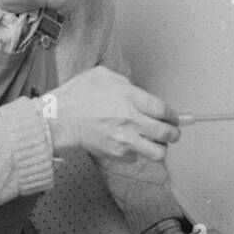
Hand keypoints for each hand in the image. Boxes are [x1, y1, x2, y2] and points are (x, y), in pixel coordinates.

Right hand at [47, 66, 179, 160]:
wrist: (59, 118)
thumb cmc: (77, 95)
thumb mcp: (102, 75)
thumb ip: (125, 82)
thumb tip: (138, 92)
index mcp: (130, 97)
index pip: (164, 110)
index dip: (173, 115)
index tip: (174, 118)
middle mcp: (131, 120)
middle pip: (167, 133)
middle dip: (174, 133)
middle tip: (172, 132)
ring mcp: (125, 139)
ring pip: (158, 152)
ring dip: (159, 147)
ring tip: (153, 142)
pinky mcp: (117, 154)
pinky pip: (136, 158)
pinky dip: (135, 153)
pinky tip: (128, 144)